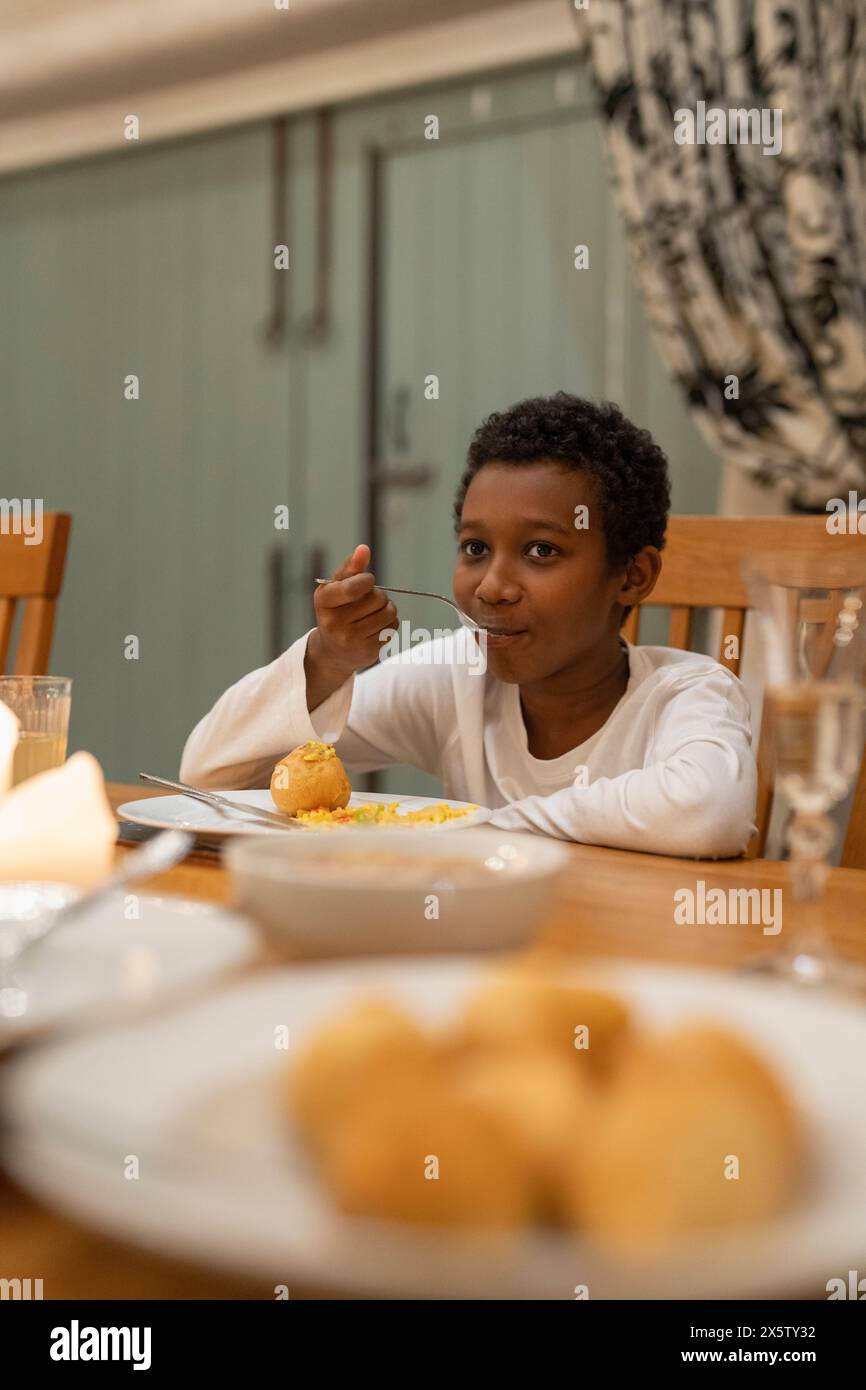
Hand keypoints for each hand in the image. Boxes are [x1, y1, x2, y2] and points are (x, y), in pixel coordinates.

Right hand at [309, 545, 397, 680]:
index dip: (367, 580)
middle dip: (379, 595)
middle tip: (369, 600)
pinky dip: (389, 623)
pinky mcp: (368, 651)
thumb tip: (363, 549)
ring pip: (389, 613)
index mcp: (323, 601)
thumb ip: (350, 568)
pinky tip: (376, 626)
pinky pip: (392, 627)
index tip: (366, 581)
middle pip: (377, 599)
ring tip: (374, 612)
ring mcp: (351, 640)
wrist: (333, 650)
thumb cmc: (337, 610)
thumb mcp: (337, 587)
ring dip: (387, 608)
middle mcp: (334, 623)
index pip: (354, 587)